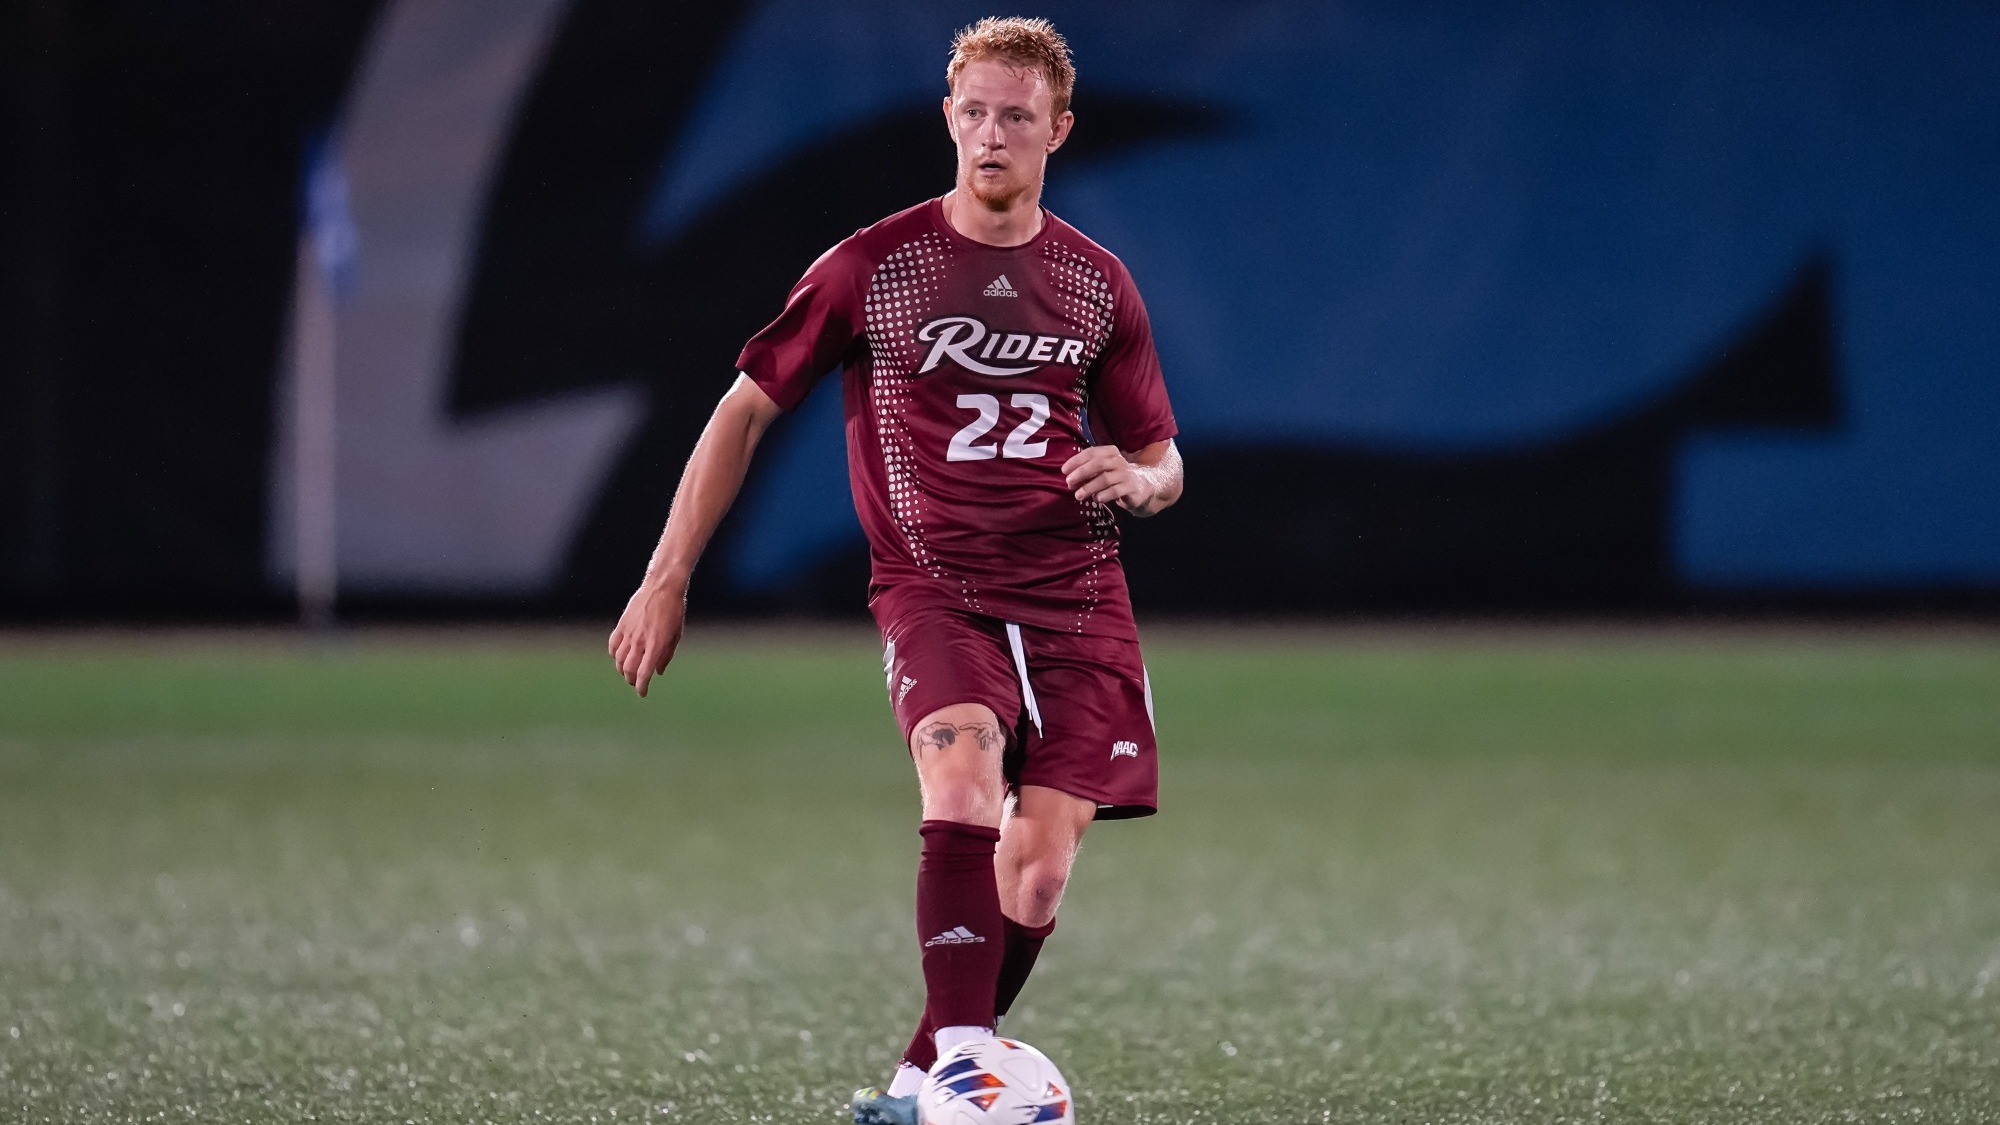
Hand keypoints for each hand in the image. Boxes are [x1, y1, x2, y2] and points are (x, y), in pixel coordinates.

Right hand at [608, 580, 686, 697]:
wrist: (662, 587)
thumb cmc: (674, 610)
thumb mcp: (676, 635)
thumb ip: (666, 655)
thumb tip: (658, 671)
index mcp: (655, 645)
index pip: (644, 674)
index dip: (642, 687)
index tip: (642, 693)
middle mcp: (640, 641)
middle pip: (628, 669)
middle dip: (631, 680)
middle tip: (636, 682)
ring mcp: (629, 633)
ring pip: (618, 659)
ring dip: (621, 669)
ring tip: (627, 671)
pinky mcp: (622, 624)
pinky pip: (613, 644)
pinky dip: (614, 654)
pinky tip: (618, 656)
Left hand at [1062, 445, 1152, 511]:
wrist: (1140, 486)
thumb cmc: (1115, 477)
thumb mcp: (1102, 470)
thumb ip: (1087, 471)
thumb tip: (1069, 477)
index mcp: (1110, 452)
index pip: (1091, 452)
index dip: (1076, 461)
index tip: (1064, 471)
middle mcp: (1119, 460)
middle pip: (1098, 463)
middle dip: (1081, 473)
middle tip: (1069, 482)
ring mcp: (1126, 474)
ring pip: (1105, 479)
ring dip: (1089, 487)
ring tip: (1078, 495)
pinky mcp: (1131, 487)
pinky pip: (1115, 491)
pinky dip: (1102, 495)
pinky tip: (1096, 499)